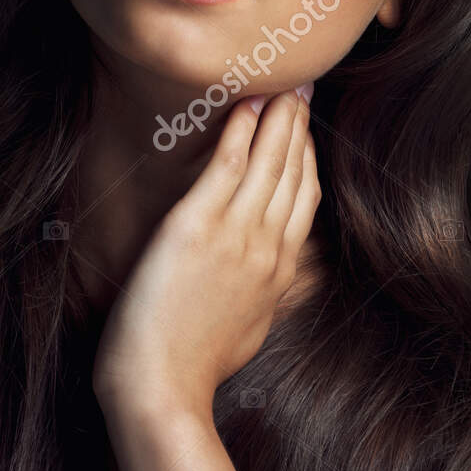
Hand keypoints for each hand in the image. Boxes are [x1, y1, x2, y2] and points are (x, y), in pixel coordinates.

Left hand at [93, 85, 320, 425]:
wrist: (163, 386)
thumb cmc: (194, 366)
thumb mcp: (248, 329)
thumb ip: (264, 295)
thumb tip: (271, 281)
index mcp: (280, 271)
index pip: (304, 199)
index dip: (307, 157)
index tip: (306, 129)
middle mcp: (268, 247)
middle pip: (293, 172)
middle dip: (299, 125)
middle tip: (302, 86)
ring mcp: (237, 235)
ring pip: (268, 162)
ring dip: (277, 117)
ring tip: (281, 84)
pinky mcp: (198, 227)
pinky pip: (227, 166)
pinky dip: (240, 131)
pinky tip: (246, 105)